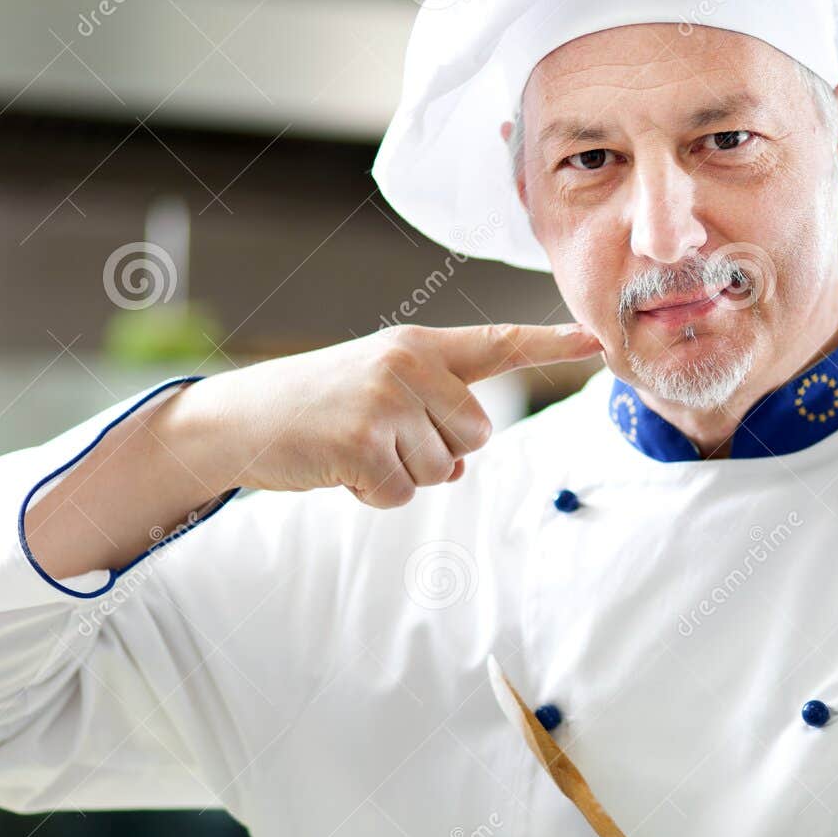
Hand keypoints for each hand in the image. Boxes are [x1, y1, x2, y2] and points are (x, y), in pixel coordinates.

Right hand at [168, 322, 602, 507]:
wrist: (237, 419)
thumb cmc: (316, 407)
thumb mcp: (378, 392)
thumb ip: (431, 414)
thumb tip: (460, 464)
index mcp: (416, 345)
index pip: (497, 344)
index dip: (551, 345)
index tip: (600, 341)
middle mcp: (407, 365)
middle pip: (476, 434)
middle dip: (437, 450)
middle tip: (379, 436)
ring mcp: (385, 403)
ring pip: (443, 468)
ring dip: (402, 474)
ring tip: (355, 448)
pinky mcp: (364, 445)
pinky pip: (404, 493)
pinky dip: (376, 495)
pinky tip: (340, 468)